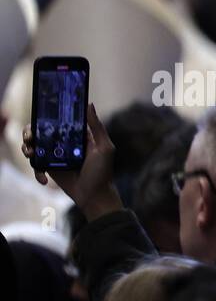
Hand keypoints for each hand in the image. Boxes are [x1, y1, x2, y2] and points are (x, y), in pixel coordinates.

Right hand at [22, 102, 122, 219]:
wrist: (95, 196)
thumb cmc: (102, 171)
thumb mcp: (104, 147)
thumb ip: (97, 127)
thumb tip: (89, 104)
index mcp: (76, 135)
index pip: (57, 121)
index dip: (45, 117)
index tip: (39, 116)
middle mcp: (64, 144)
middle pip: (40, 132)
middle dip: (29, 132)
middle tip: (30, 137)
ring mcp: (55, 156)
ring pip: (34, 147)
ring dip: (27, 148)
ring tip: (31, 154)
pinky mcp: (50, 169)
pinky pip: (36, 165)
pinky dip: (36, 171)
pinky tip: (43, 179)